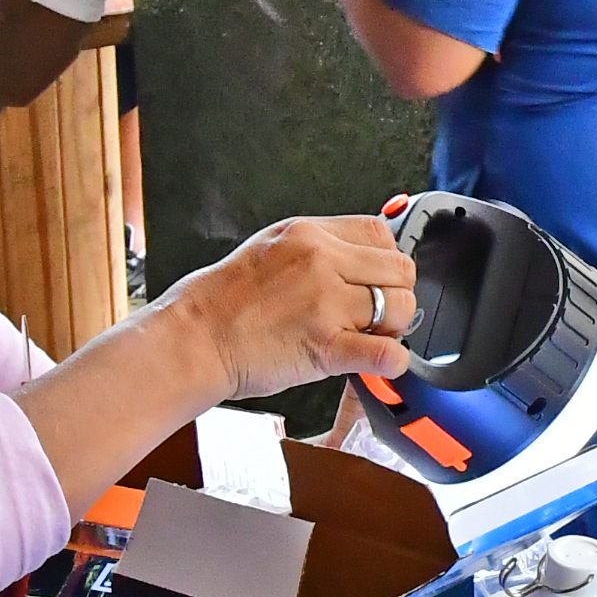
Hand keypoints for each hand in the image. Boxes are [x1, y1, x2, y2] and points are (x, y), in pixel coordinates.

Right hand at [160, 215, 415, 396]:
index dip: (387, 260)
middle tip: (377, 312)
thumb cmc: (226, 299)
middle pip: (400, 270)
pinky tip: (381, 362)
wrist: (196, 338)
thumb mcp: (272, 246)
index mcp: (310, 234)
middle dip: (397, 293)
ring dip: (394, 327)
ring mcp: (325, 304)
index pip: (381, 234)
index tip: (376, 279)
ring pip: (400, 308)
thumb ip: (319, 247)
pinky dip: (393, 362)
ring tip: (369, 335)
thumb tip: (361, 255)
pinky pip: (386, 353)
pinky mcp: (326, 347)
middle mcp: (322, 262)